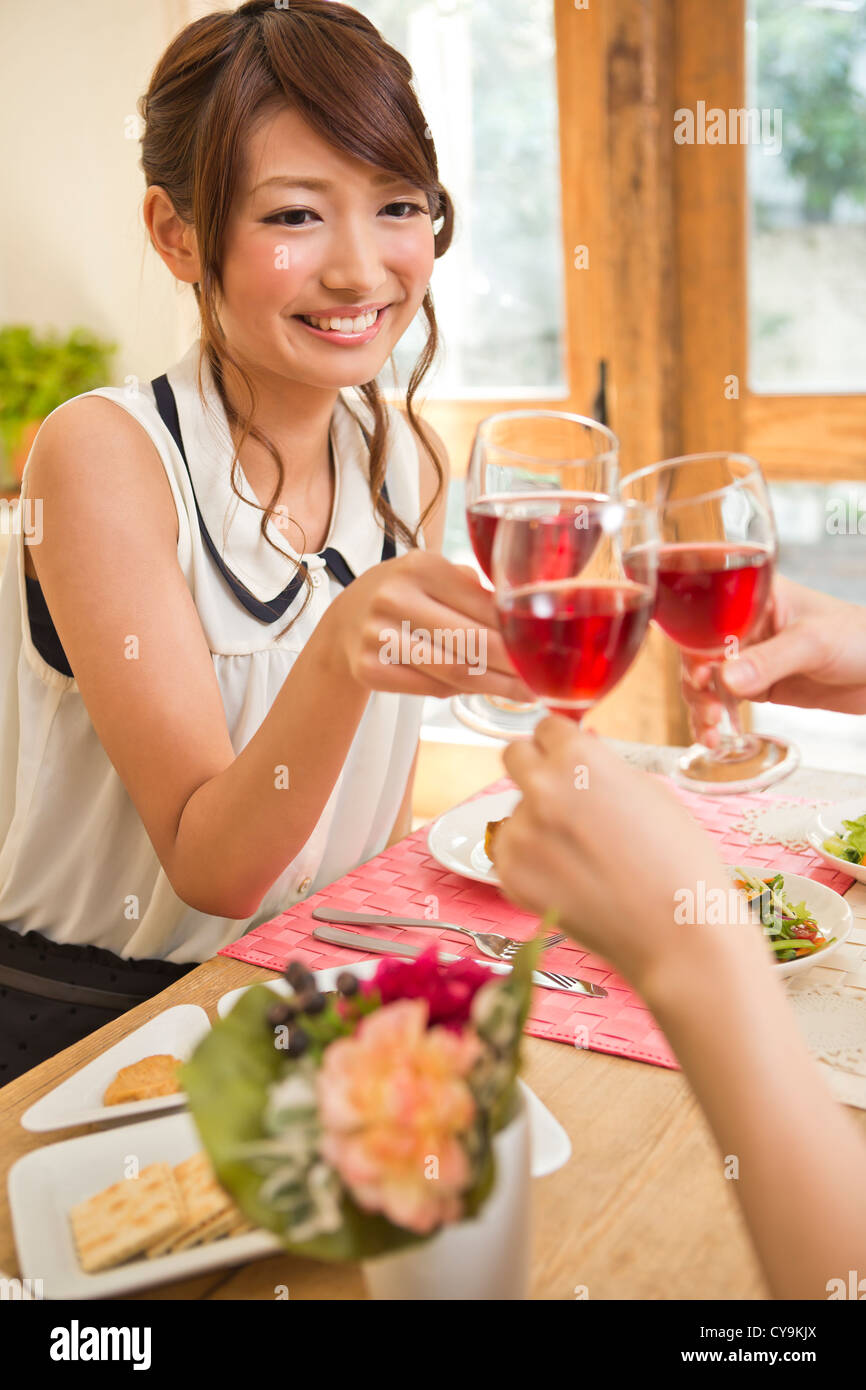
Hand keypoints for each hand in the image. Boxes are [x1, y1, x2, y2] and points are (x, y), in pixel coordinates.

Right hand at [327, 549, 534, 701]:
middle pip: (471, 643)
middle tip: (542, 681)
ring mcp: (377, 636)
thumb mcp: (432, 574)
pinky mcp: (368, 669)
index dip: (517, 633)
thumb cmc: (405, 593)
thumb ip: (474, 590)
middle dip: (513, 666)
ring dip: (495, 686)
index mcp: (420, 566)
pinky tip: (484, 690)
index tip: (546, 650)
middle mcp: (394, 598)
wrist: (344, 620)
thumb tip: (527, 621)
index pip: (482, 606)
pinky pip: (431, 688)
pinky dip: (462, 693)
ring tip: (524, 693)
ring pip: (453, 672)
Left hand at [492, 716, 750, 992]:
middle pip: (515, 756)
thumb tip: (578, 748)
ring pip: (514, 809)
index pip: (546, 726)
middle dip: (536, 769)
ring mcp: (521, 834)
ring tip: (581, 855)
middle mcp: (541, 789)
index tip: (569, 759)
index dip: (562, 745)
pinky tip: (569, 878)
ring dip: (535, 821)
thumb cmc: (678, 862)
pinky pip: (509, 852)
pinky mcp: (510, 875)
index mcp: (578, 758)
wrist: (679, 934)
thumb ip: (601, 765)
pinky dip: (530, 861)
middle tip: (563, 798)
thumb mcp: (648, 790)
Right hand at [682, 577, 865, 746]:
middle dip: (696, 684)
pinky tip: (713, 736)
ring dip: (702, 706)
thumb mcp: (813, 643)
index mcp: (753, 598)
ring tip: (710, 732)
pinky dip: (715, 718)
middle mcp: (745, 625)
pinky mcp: (758, 684)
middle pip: (699, 652)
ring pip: (708, 680)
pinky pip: (725, 700)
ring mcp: (751, 656)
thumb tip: (725, 679)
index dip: (695, 648)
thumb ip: (769, 660)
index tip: (701, 677)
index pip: (707, 617)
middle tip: (709, 711)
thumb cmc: (859, 638)